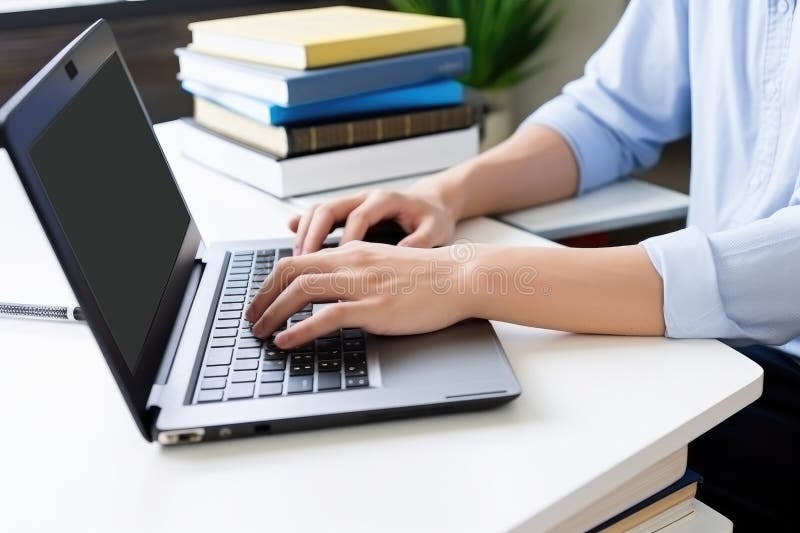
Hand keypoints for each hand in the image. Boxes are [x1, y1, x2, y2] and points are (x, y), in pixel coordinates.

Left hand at [245, 241, 473, 347]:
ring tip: (259, 331)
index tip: (260, 300)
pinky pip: (327, 316)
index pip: (297, 260)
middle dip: (262, 295)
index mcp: (351, 253)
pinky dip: (300, 329)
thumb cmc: (428, 276)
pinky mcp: (375, 307)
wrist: (461, 277)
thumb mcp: (383, 264)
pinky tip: (286, 340)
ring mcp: (362, 284)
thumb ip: (356, 272)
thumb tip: (331, 291)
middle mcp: (351, 263)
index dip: (270, 281)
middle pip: (289, 271)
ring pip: (301, 290)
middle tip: (250, 318)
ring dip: (273, 312)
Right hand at [288, 187, 456, 254]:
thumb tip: (400, 259)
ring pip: (317, 211)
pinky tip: (293, 249)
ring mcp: (352, 203)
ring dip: (304, 234)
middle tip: (305, 262)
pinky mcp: (346, 213)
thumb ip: (419, 243)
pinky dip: (303, 230)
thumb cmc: (433, 218)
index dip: (346, 241)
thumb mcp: (435, 230)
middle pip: (328, 209)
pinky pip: (318, 217)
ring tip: (298, 261)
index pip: (358, 218)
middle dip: (313, 235)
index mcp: (385, 200)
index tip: (339, 265)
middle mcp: (364, 197)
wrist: (432, 204)